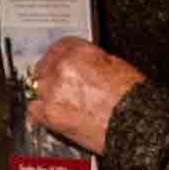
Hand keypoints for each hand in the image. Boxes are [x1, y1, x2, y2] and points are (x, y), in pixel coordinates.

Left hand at [20, 36, 139, 155]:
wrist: (134, 122)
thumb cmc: (132, 97)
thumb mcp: (115, 64)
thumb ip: (90, 60)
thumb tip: (81, 64)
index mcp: (79, 53)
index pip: (58, 47)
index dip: (59, 56)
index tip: (57, 62)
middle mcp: (62, 68)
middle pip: (44, 66)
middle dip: (50, 75)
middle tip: (59, 85)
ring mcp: (53, 91)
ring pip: (37, 87)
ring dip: (46, 93)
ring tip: (61, 102)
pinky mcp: (49, 113)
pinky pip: (34, 109)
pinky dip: (41, 112)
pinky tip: (53, 114)